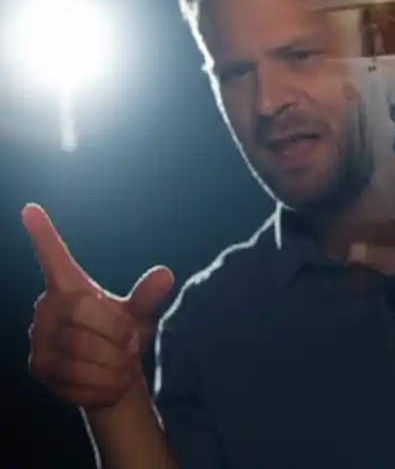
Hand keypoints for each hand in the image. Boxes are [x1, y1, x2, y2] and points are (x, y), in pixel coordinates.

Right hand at [23, 204, 173, 409]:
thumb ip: (147, 297)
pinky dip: (102, 383)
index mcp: (72, 287)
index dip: (43, 236)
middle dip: (116, 333)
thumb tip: (165, 273)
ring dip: (113, 364)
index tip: (31, 208)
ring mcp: (39, 337)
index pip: (55, 258)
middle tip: (132, 345)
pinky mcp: (38, 367)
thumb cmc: (124, 335)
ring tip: (121, 364)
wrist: (114, 376)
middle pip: (82, 313)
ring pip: (79, 351)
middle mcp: (48, 307)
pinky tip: (109, 381)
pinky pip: (74, 377)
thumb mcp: (140, 315)